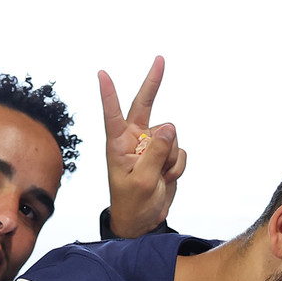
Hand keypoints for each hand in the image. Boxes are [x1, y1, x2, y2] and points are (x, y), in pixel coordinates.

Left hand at [101, 56, 186, 237]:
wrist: (144, 220)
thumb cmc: (133, 204)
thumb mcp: (143, 181)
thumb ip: (155, 153)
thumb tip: (169, 125)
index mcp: (118, 145)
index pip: (113, 115)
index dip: (109, 94)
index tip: (102, 73)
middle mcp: (133, 140)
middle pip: (144, 105)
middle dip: (153, 83)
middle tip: (160, 59)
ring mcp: (151, 146)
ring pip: (170, 136)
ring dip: (170, 158)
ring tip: (159, 177)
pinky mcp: (165, 154)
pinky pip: (180, 152)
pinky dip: (177, 167)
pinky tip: (166, 178)